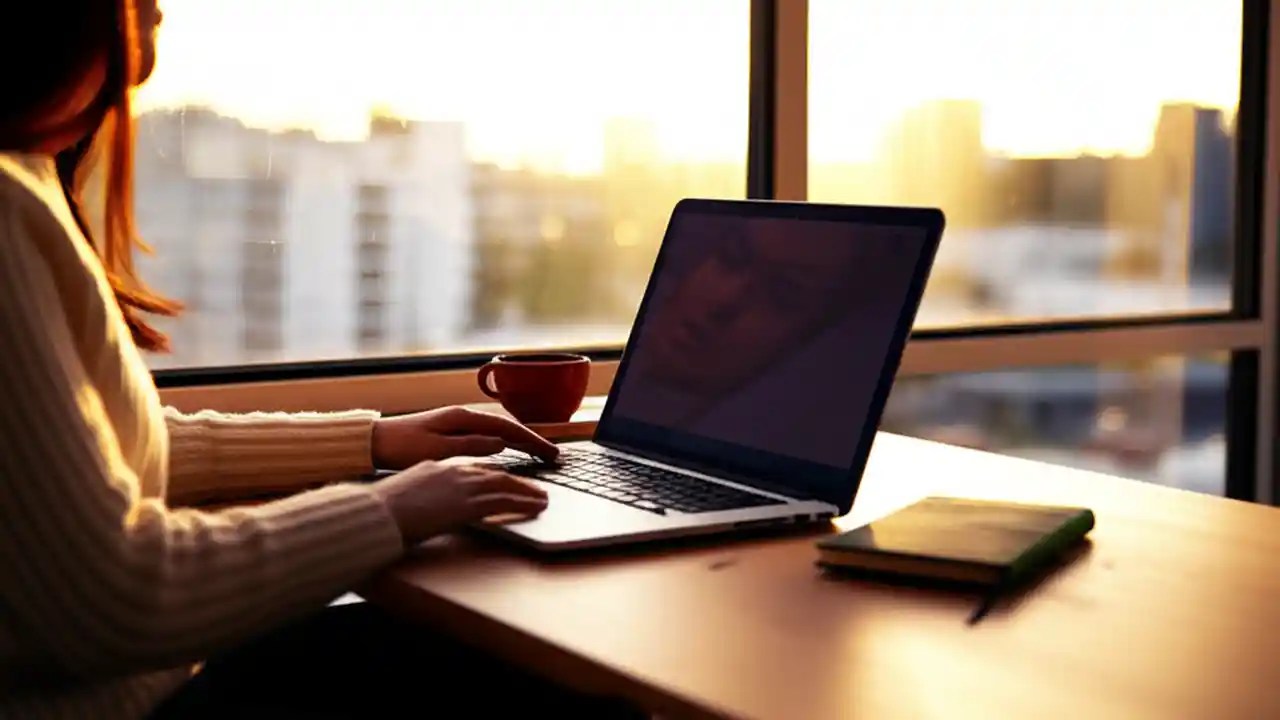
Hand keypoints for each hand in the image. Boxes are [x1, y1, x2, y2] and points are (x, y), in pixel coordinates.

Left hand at [371, 406, 558, 469]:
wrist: (374, 442)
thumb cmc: (402, 447)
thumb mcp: (438, 450)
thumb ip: (471, 446)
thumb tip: (502, 443)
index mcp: (464, 418)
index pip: (508, 428)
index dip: (533, 441)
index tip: (552, 454)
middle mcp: (465, 416)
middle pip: (508, 427)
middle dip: (533, 441)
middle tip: (555, 457)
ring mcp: (459, 423)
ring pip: (500, 431)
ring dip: (521, 442)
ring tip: (540, 455)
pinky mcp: (453, 432)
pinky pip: (489, 436)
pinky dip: (506, 444)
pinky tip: (512, 452)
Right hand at [372, 461, 548, 544]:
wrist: (375, 515)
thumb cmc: (383, 513)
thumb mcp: (408, 496)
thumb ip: (426, 495)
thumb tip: (432, 505)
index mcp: (437, 467)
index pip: (474, 466)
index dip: (494, 474)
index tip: (507, 480)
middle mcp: (452, 471)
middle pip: (494, 471)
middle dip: (517, 479)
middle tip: (534, 486)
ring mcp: (461, 485)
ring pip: (504, 483)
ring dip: (527, 490)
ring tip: (542, 498)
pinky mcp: (467, 503)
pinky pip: (504, 499)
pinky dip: (524, 501)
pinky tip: (537, 506)